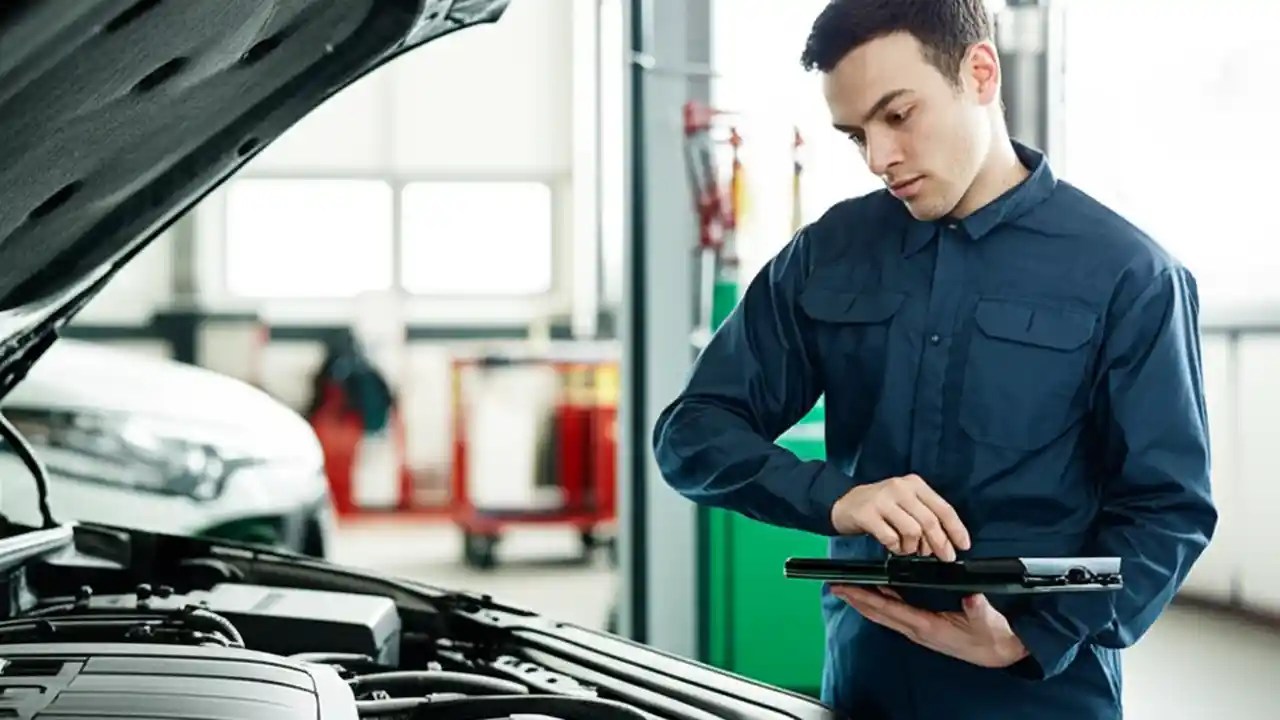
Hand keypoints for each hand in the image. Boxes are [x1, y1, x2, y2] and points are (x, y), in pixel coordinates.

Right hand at [829, 474, 970, 560]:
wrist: (843, 503)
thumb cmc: (880, 507)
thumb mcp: (905, 503)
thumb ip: (925, 516)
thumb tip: (946, 542)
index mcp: (914, 484)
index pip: (942, 508)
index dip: (956, 529)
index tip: (963, 546)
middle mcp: (900, 488)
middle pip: (930, 521)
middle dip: (940, 544)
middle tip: (944, 558)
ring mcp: (882, 500)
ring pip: (912, 531)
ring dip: (914, 547)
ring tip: (908, 550)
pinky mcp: (866, 513)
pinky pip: (890, 538)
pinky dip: (895, 548)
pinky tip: (893, 548)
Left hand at [831, 586, 1028, 668]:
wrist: (1002, 653)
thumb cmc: (993, 636)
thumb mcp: (987, 621)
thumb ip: (978, 608)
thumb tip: (971, 595)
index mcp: (928, 626)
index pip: (890, 610)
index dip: (867, 598)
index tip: (848, 588)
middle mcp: (918, 630)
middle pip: (879, 614)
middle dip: (856, 600)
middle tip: (836, 586)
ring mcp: (919, 631)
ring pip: (885, 616)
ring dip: (865, 603)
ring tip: (847, 590)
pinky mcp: (924, 629)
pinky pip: (896, 616)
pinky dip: (881, 605)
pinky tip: (876, 596)